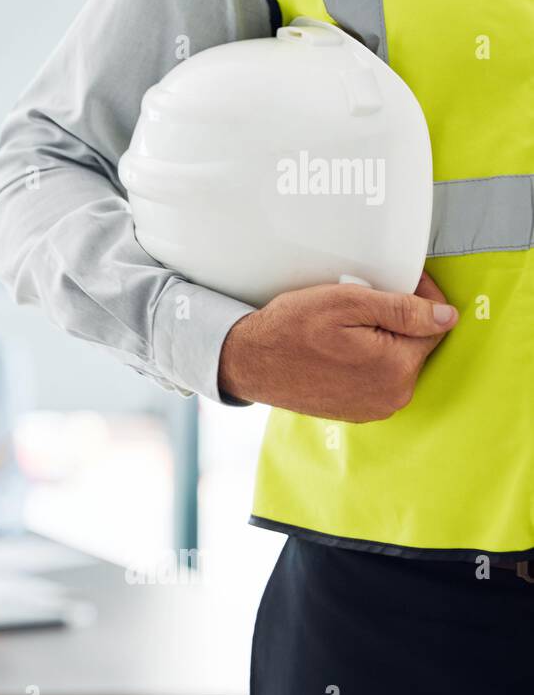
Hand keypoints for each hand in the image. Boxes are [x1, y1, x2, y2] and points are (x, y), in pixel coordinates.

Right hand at [218, 273, 456, 422]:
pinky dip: (365, 361)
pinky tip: (338, 349)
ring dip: (380, 342)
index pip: (434, 325)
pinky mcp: (356, 412)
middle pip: (415, 346)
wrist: (247, 362)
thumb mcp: (347, 303)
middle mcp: (391, 397)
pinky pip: (376, 379)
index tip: (393, 282)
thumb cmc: (289, 329)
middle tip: (358, 305)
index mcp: (396, 369)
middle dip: (396, 322)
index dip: (418, 298)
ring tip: (344, 328)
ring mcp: (373, 408)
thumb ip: (403, 309)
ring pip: (396, 363)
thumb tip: (447, 316)